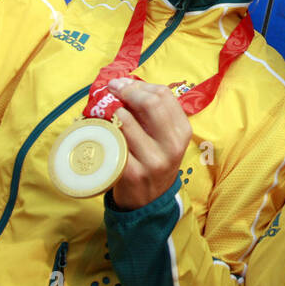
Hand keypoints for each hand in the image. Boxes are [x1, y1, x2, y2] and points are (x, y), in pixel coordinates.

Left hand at [108, 78, 191, 209]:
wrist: (149, 201)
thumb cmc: (154, 161)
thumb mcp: (165, 138)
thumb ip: (155, 114)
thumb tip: (125, 84)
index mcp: (182, 132)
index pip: (164, 95)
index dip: (139, 85)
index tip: (122, 84)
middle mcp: (171, 145)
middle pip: (150, 103)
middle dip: (126, 91)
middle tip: (112, 90)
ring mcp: (153, 160)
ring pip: (127, 121)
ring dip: (112, 111)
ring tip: (107, 111)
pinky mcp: (132, 173)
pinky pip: (114, 143)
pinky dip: (104, 131)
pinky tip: (102, 130)